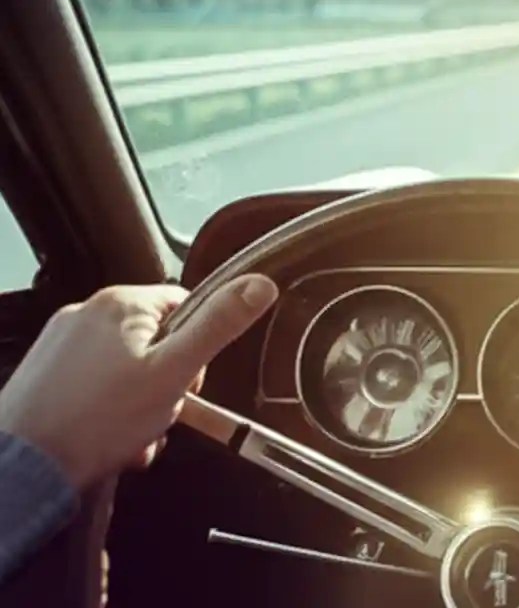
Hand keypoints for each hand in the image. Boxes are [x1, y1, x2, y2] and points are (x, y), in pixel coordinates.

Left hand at [0, 275, 277, 488]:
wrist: (24, 466)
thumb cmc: (96, 421)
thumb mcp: (174, 373)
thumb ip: (218, 327)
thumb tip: (259, 286)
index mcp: (122, 303)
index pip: (188, 308)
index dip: (198, 351)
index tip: (187, 382)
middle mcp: (87, 313)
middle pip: (158, 342)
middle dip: (167, 385)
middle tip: (156, 412)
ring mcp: (63, 343)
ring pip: (129, 369)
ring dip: (141, 405)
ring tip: (129, 433)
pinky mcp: (47, 372)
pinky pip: (98, 385)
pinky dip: (110, 411)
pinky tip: (108, 437)